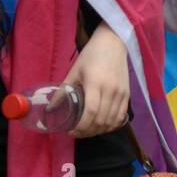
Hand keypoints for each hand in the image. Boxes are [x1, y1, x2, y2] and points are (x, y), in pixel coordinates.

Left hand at [65, 23, 130, 138]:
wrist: (112, 43)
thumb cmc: (91, 56)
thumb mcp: (74, 71)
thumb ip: (63, 91)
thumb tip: (49, 108)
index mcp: (95, 83)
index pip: (91, 111)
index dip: (81, 126)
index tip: (71, 131)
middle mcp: (111, 89)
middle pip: (101, 120)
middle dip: (88, 131)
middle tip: (77, 133)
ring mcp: (121, 93)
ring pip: (112, 121)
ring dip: (99, 131)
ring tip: (87, 131)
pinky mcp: (127, 94)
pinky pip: (121, 116)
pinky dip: (111, 125)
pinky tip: (101, 126)